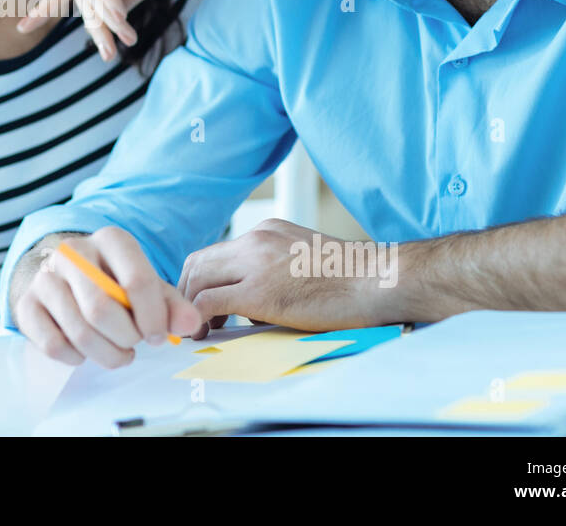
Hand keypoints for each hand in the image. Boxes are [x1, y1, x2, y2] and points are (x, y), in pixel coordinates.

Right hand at [12, 227, 202, 368]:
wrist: (64, 275)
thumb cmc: (113, 282)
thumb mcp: (147, 285)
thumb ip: (172, 305)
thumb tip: (191, 324)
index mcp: (110, 240)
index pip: (136, 279)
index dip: (152, 317)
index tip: (159, 336)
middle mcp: (73, 252)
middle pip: (102, 309)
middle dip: (126, 338)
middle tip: (135, 344)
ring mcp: (45, 277)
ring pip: (79, 331)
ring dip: (107, 354)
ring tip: (119, 353)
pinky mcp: (26, 304)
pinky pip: (53, 345)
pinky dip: (77, 358)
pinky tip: (87, 351)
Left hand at [178, 219, 381, 339]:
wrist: (379, 280)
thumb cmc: (352, 280)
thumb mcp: (303, 259)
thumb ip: (272, 272)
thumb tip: (247, 307)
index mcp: (267, 231)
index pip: (217, 251)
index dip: (200, 278)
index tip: (199, 300)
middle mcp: (256, 239)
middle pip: (198, 261)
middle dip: (186, 291)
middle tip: (190, 317)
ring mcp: (255, 263)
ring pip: (197, 279)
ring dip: (189, 305)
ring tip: (198, 330)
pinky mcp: (258, 292)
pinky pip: (209, 302)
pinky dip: (199, 319)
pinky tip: (205, 334)